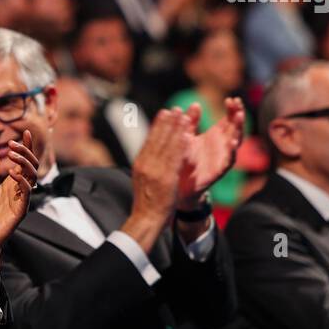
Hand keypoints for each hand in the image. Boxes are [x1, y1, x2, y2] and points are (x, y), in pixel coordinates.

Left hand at [0, 130, 36, 291]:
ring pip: (32, 177)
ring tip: (13, 154)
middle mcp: (19, 192)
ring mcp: (21, 202)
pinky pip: (26, 195)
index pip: (22, 162)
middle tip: (13, 143)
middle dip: (25, 152)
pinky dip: (21, 182)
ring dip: (24, 163)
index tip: (24, 131)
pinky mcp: (19, 213)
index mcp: (11, 185)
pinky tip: (13, 173)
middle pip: (31, 167)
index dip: (26, 147)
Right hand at [123, 109, 192, 250]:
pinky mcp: (165, 178)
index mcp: (140, 163)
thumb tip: (150, 154)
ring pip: (166, 145)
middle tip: (175, 109)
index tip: (164, 113)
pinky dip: (180, 145)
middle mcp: (146, 164)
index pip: (150, 140)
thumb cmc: (147, 203)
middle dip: (167, 123)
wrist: (146, 219)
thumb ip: (147, 166)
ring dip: (175, 129)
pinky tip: (187, 135)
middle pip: (157, 139)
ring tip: (183, 116)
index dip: (158, 125)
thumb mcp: (143, 180)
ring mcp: (155, 170)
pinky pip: (175, 158)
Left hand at [177, 98, 244, 207]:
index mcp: (216, 135)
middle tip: (237, 104)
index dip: (232, 109)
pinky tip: (232, 142)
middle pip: (236, 127)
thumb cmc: (184, 158)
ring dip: (239, 129)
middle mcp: (222, 145)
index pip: (229, 119)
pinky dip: (232, 151)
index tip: (231, 99)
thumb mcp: (186, 136)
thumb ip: (191, 121)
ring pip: (236, 141)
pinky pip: (229, 160)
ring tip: (239, 117)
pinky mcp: (219, 170)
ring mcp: (223, 157)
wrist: (177, 182)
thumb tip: (195, 104)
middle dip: (238, 115)